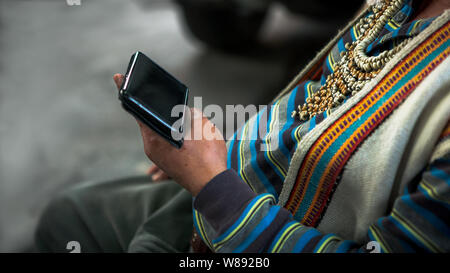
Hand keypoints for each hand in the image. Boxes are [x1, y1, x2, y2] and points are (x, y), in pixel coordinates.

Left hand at [114, 74, 226, 194]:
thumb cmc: (207, 156)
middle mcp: (151, 147)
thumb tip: (185, 112)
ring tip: (181, 125)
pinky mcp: (167, 167)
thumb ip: (191, 114)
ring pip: (159, 138)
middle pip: (150, 122)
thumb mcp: (203, 126)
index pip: (137, 108)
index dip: (128, 91)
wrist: (213, 187)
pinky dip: (173, 146)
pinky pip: (166, 153)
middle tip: (163, 101)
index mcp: (155, 134)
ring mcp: (158, 158)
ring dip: (168, 130)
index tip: (119, 78)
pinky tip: (179, 146)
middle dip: (157, 112)